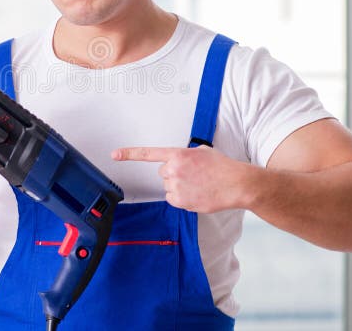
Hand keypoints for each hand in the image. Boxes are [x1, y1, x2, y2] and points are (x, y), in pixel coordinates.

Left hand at [111, 145, 254, 212]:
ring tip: (198, 185)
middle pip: (163, 172)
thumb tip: (178, 159)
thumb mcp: (202, 152)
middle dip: (174, 174)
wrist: (236, 184)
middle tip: (193, 175)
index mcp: (178, 154)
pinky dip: (181, 198)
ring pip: (168, 186)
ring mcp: (176, 186)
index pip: (148, 154)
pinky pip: (172, 198)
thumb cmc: (222, 167)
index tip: (115, 154)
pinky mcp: (180, 200)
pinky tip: (196, 193)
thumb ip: (186, 154)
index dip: (129, 154)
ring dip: (178, 186)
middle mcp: (174, 169)